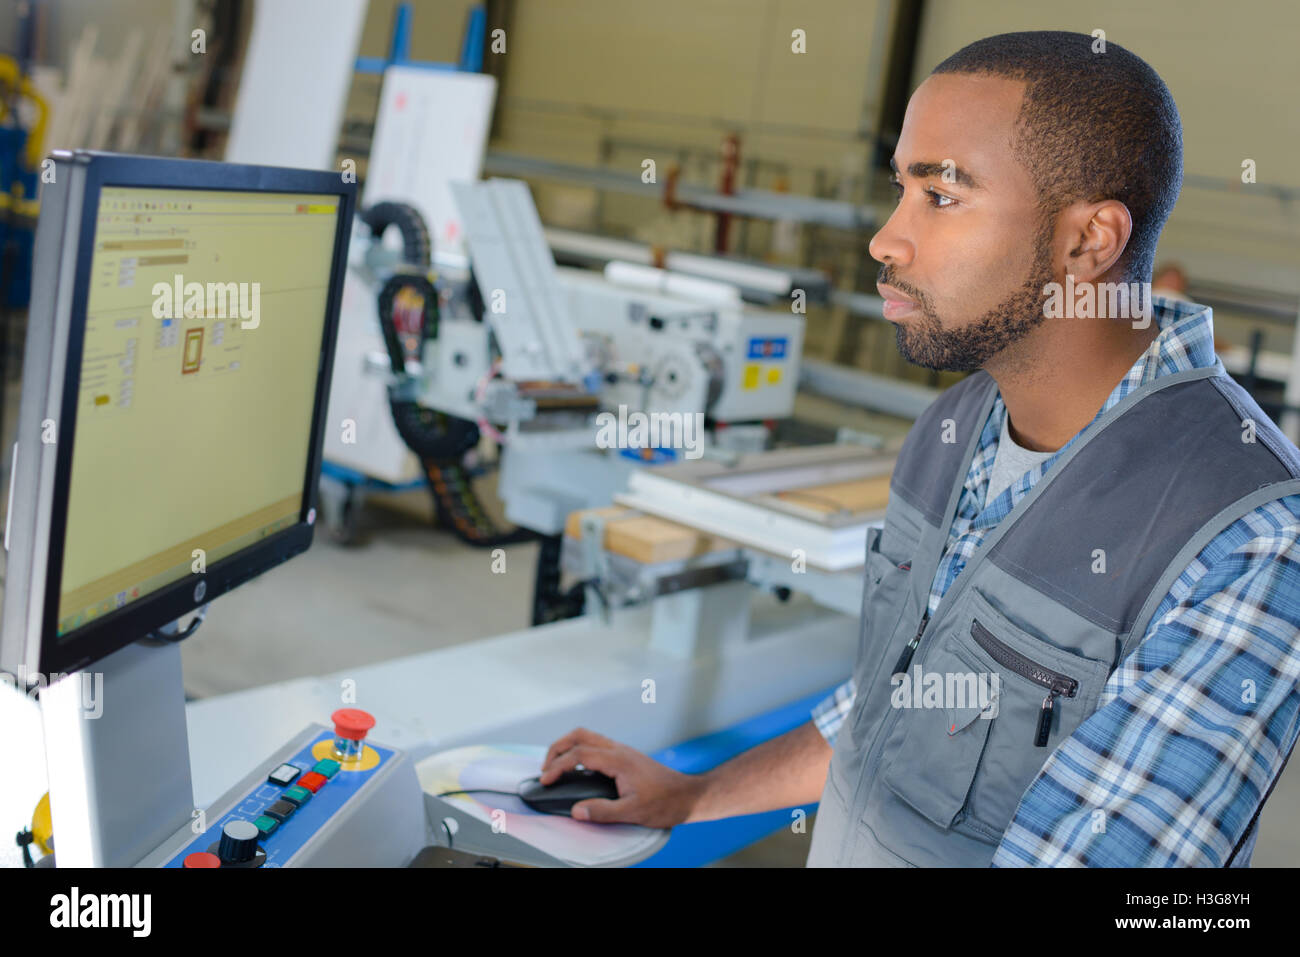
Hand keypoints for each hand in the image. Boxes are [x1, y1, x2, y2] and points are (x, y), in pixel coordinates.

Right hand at [539, 727, 705, 827]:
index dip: (557, 766)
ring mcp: (622, 750)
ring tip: (556, 767)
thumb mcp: (632, 812)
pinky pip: (596, 744)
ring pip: (587, 737)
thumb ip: (602, 812)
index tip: (545, 780)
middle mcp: (618, 749)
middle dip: (557, 748)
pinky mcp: (625, 756)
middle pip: (579, 735)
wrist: (688, 795)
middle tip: (545, 769)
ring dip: (568, 747)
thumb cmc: (665, 802)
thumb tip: (577, 811)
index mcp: (617, 760)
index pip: (578, 754)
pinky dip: (579, 751)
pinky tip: (578, 769)